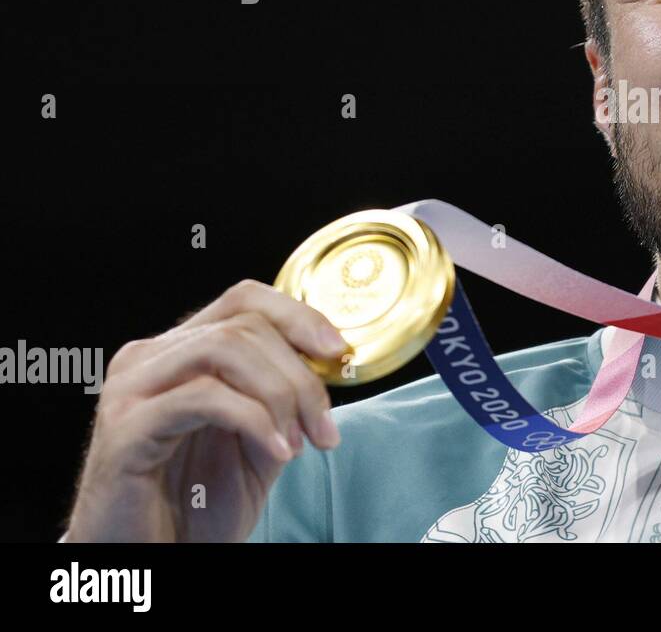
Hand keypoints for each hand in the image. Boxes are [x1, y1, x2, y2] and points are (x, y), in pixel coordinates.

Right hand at [64, 280, 349, 541]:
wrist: (147, 557)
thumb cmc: (193, 505)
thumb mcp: (256, 439)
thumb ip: (282, 396)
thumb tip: (328, 360)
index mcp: (177, 352)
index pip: (244, 300)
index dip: (299, 316)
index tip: (337, 351)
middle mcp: (148, 359)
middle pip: (244, 326)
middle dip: (300, 375)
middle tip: (324, 427)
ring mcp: (131, 389)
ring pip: (226, 350)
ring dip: (281, 394)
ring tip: (300, 442)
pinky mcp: (126, 427)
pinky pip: (205, 397)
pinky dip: (255, 421)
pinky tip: (279, 452)